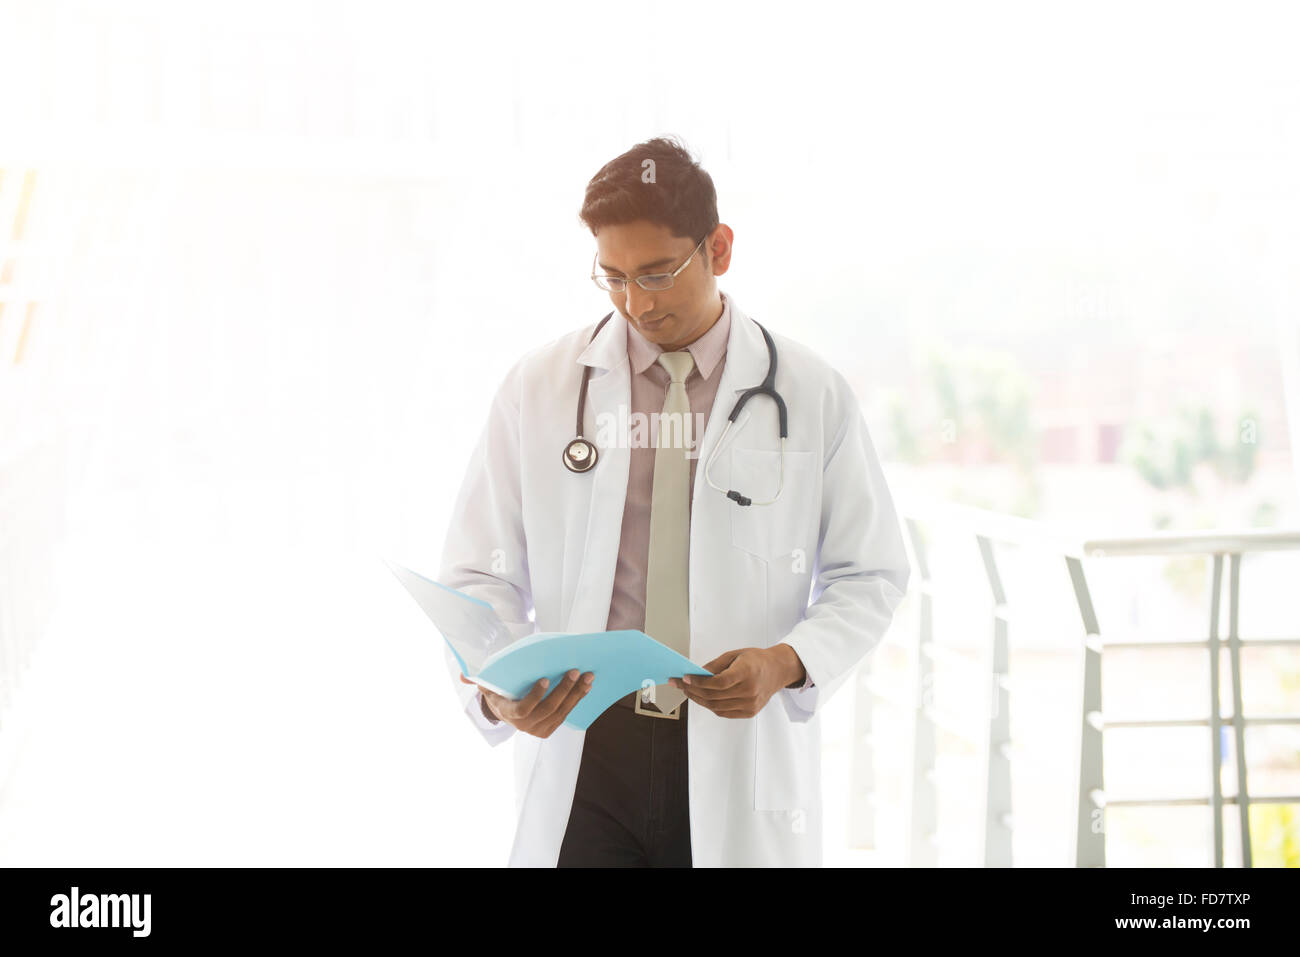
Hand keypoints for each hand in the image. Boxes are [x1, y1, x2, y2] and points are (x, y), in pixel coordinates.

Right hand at [460, 670, 593, 737]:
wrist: (507, 712)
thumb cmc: (499, 693)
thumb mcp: (487, 686)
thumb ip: (477, 680)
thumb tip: (464, 675)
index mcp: (509, 714)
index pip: (523, 709)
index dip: (535, 696)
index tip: (545, 679)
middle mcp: (525, 726)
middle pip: (548, 709)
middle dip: (564, 689)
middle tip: (575, 671)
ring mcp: (539, 729)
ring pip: (561, 712)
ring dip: (576, 694)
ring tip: (587, 677)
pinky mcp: (550, 728)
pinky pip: (565, 714)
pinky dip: (577, 700)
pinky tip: (586, 686)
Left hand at [668, 647, 796, 718]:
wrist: (777, 671)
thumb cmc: (756, 660)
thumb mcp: (735, 654)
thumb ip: (715, 665)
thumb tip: (696, 674)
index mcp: (747, 672)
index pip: (718, 682)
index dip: (699, 682)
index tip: (685, 678)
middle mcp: (750, 691)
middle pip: (714, 696)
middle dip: (693, 690)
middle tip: (680, 684)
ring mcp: (750, 704)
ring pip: (716, 707)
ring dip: (698, 700)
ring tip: (688, 691)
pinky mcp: (749, 712)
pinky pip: (723, 713)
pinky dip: (710, 706)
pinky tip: (701, 698)